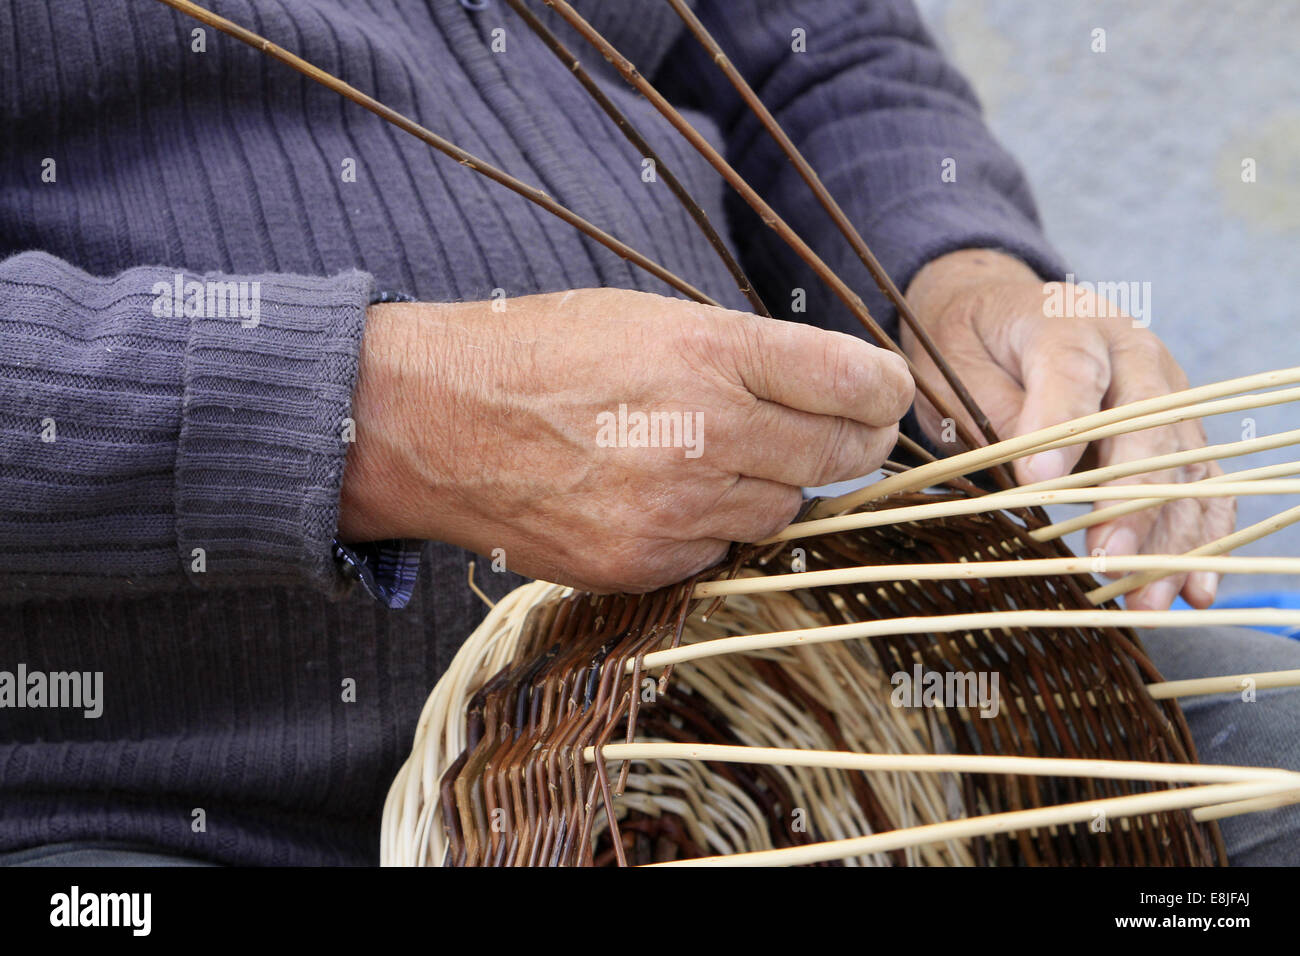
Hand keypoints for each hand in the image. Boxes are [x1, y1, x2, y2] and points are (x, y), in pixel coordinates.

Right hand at [339, 288, 912, 591]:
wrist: (438, 422)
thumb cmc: (545, 354)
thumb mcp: (651, 317)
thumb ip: (749, 356)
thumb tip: (837, 393)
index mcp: (710, 352)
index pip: (855, 382)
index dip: (885, 392)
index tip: (883, 396)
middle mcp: (703, 433)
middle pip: (836, 458)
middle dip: (849, 447)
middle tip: (839, 439)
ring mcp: (673, 509)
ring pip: (781, 514)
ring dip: (770, 489)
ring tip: (715, 458)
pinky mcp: (643, 563)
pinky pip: (719, 553)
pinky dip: (711, 530)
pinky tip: (665, 497)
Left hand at [903, 249, 1234, 610]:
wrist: (1002, 309)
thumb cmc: (975, 343)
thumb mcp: (961, 365)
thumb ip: (998, 412)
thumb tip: (1035, 475)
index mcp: (1069, 325)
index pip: (1072, 374)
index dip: (1059, 427)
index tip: (1035, 481)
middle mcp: (1134, 354)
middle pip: (1147, 428)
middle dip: (1130, 503)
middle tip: (1108, 563)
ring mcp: (1165, 390)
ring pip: (1184, 465)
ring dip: (1172, 539)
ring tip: (1148, 599)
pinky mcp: (1177, 427)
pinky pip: (1200, 482)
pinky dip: (1201, 536)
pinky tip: (1194, 587)